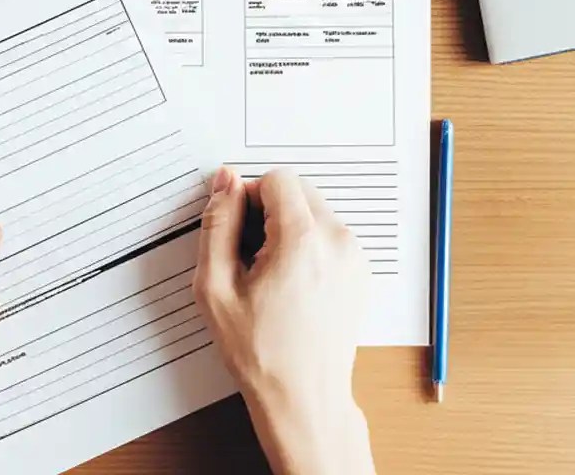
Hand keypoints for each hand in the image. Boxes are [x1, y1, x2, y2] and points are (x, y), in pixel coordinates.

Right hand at [195, 168, 374, 474]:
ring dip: (288, 229)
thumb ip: (218, 224)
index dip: (250, 198)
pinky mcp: (359, 270)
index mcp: (303, 240)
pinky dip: (308, 247)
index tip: (238, 233)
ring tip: (270, 277)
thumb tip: (225, 182)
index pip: (277, 179)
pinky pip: (329, 236)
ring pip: (314, 211)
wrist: (303, 396)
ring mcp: (353, 256)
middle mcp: (337, 241)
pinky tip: (291, 286)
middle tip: (250, 257)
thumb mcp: (216, 287)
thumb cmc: (261, 352)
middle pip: (299, 190)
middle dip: (270, 211)